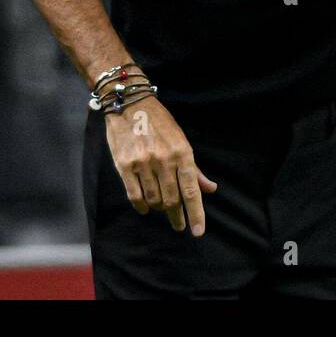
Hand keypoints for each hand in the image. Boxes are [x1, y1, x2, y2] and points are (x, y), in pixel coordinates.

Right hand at [104, 96, 217, 235]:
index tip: (198, 232)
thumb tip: (210, 189)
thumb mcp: (182, 141)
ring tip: (163, 209)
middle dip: (177, 216)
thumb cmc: (160, 123)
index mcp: (182, 153)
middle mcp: (164, 160)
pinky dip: (142, 206)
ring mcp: (143, 163)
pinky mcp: (124, 165)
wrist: (130, 104)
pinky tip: (146, 208)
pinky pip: (134, 195)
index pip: (191, 190)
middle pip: (172, 199)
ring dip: (160, 209)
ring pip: (154, 199)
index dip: (196, 213)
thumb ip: (194, 169)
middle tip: (179, 225)